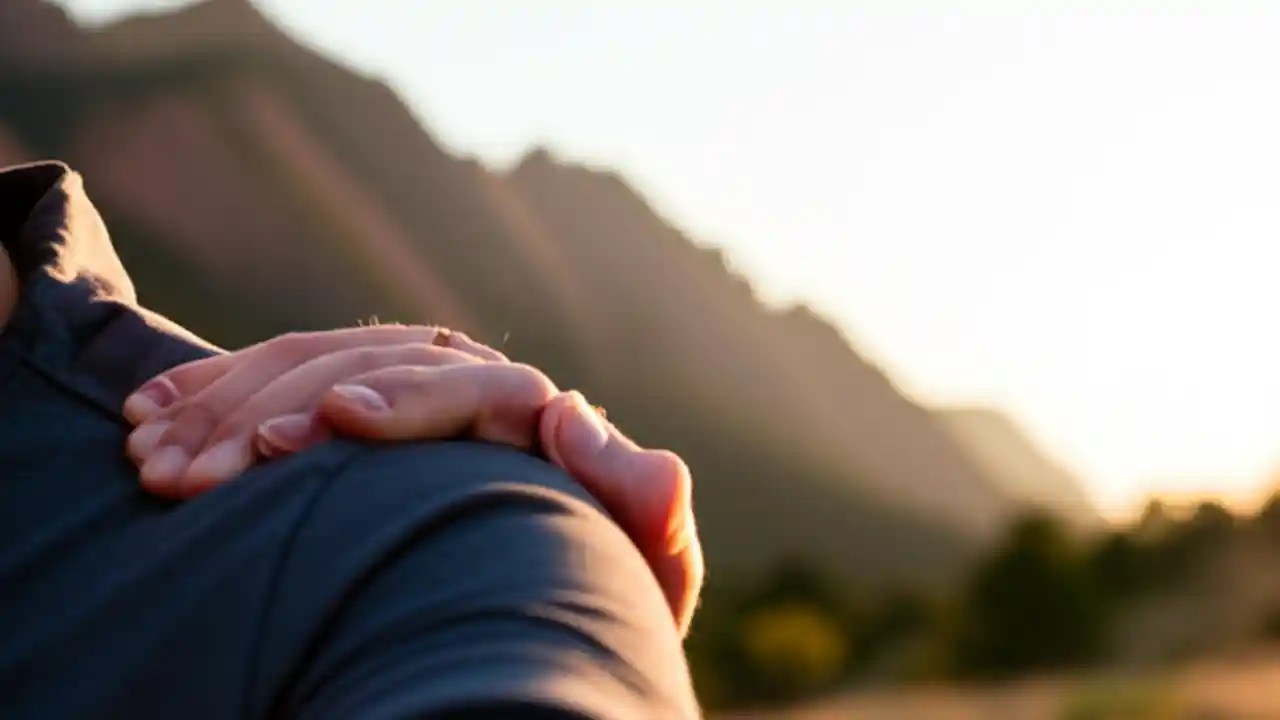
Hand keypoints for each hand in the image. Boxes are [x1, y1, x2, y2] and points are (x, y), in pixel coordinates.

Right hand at [123, 326, 702, 632]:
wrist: (540, 606)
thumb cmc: (591, 595)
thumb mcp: (638, 570)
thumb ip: (642, 508)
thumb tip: (619, 440)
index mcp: (530, 417)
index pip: (471, 385)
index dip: (406, 398)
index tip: (336, 427)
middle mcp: (464, 390)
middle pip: (371, 369)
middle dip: (284, 412)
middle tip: (208, 470)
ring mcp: (401, 396)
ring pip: (308, 368)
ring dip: (228, 407)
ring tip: (160, 458)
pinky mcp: (347, 416)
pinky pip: (272, 380)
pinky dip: (210, 394)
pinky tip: (155, 415)